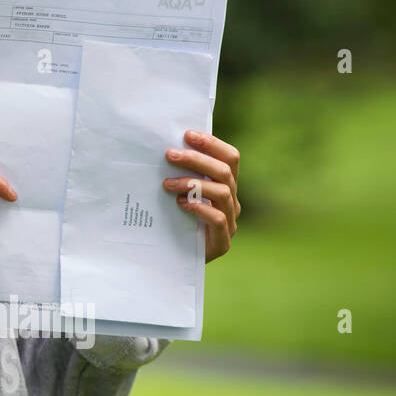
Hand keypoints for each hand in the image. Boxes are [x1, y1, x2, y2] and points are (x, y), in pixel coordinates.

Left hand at [162, 129, 240, 262]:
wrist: (174, 261)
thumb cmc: (173, 221)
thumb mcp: (177, 193)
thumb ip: (179, 174)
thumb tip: (163, 149)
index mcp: (225, 186)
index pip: (230, 158)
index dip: (212, 144)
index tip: (187, 134)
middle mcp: (232, 202)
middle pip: (224, 172)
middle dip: (196, 160)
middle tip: (170, 154)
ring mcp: (230, 222)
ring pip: (223, 192)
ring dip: (193, 183)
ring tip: (167, 184)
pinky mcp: (222, 242)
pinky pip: (218, 219)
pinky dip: (200, 208)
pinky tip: (181, 204)